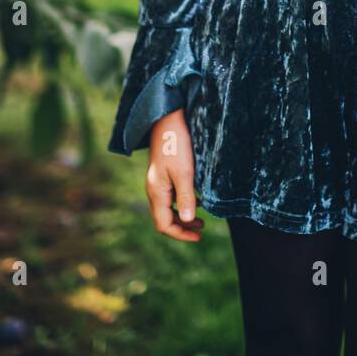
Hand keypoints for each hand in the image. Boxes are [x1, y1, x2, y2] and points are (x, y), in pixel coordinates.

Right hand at [146, 108, 205, 242]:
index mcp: (156, 192)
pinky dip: (183, 202)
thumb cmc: (176, 145)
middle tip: (202, 229)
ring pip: (168, 207)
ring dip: (183, 215)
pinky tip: (198, 198)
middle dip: (182, 227)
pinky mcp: (163, 172)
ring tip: (202, 218)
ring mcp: (157, 181)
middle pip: (164, 218)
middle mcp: (154, 189)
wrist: (167, 119)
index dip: (180, 234)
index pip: (163, 224)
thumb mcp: (184, 172)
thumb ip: (185, 197)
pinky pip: (170, 195)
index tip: (199, 236)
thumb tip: (186, 221)